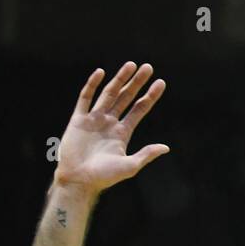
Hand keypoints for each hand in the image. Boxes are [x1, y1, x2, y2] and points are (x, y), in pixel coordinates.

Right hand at [52, 64, 168, 196]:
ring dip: (119, 79)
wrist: (78, 181)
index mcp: (123, 132)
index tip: (161, 82)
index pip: (139, 109)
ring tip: (131, 65)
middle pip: (126, 97)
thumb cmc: (104, 177)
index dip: (150, 96)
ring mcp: (94, 120)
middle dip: (137, 82)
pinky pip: (85, 99)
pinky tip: (101, 73)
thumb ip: (146, 154)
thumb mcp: (130, 166)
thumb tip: (166, 147)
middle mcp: (110, 123)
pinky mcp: (78, 120)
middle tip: (148, 67)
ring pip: (109, 94)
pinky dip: (92, 85)